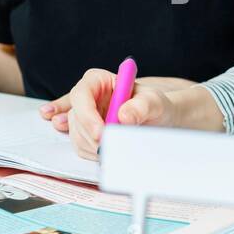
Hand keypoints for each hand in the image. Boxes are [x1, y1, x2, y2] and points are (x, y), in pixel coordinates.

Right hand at [44, 68, 176, 159]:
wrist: (157, 120)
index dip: (87, 114)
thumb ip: (141, 106)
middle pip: (76, 117)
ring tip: (119, 144)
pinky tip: (111, 149)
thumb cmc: (154, 105)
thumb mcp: (154, 101)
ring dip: (96, 146)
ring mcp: (84, 116)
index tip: (100, 133)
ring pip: (77, 135)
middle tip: (113, 146)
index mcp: (98, 80)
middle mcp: (87, 97)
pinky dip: (95, 153)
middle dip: (93, 135)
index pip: (81, 94)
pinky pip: (81, 147)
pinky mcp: (84, 133)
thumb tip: (123, 116)